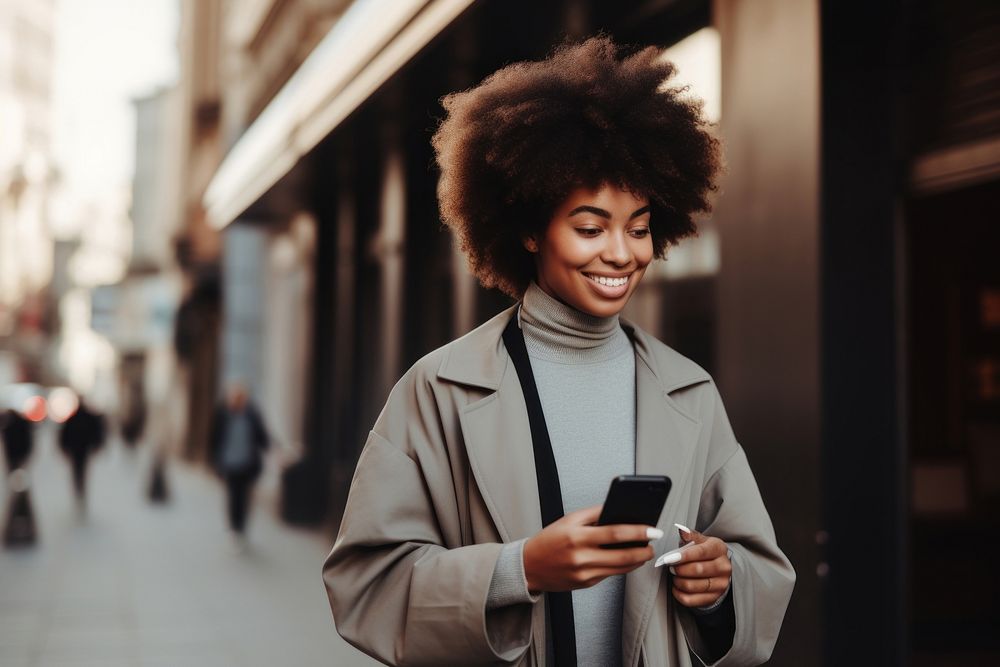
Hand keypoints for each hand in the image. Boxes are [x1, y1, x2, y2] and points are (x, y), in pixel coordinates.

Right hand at [522, 505, 657, 592]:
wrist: (528, 566)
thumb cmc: (549, 539)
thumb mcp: (569, 520)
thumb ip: (594, 514)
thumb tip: (620, 510)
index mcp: (576, 537)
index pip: (614, 533)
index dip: (637, 532)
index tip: (653, 529)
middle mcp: (581, 557)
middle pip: (622, 555)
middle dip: (643, 551)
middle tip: (653, 544)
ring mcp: (584, 573)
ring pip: (620, 568)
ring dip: (636, 560)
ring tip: (644, 551)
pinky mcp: (586, 584)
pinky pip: (610, 574)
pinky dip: (622, 566)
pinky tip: (629, 559)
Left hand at [669, 525, 731, 607]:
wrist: (717, 568)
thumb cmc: (704, 552)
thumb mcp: (699, 540)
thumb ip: (690, 535)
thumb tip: (681, 529)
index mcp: (719, 549)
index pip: (701, 552)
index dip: (684, 556)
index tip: (669, 558)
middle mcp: (724, 567)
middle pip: (698, 570)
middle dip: (679, 569)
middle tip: (670, 567)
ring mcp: (721, 584)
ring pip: (693, 586)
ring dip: (678, 582)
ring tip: (674, 576)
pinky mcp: (714, 597)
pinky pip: (692, 600)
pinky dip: (680, 595)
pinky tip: (676, 588)